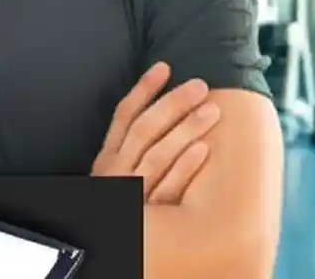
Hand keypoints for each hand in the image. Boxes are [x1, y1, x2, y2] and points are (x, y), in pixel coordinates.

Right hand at [90, 62, 220, 204]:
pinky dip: (185, 166)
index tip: (164, 67)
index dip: (143, 89)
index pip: (124, 116)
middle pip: (145, 129)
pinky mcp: (148, 214)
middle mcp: (116, 172)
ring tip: (212, 110)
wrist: (102, 246)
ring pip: (158, 153)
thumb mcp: (113, 178)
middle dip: (172, 103)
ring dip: (186, 129)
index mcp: (106, 160)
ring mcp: (131, 192)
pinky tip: (205, 149)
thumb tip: (155, 118)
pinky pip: (167, 187)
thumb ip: (127, 152)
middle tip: (200, 85)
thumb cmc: (117, 208)